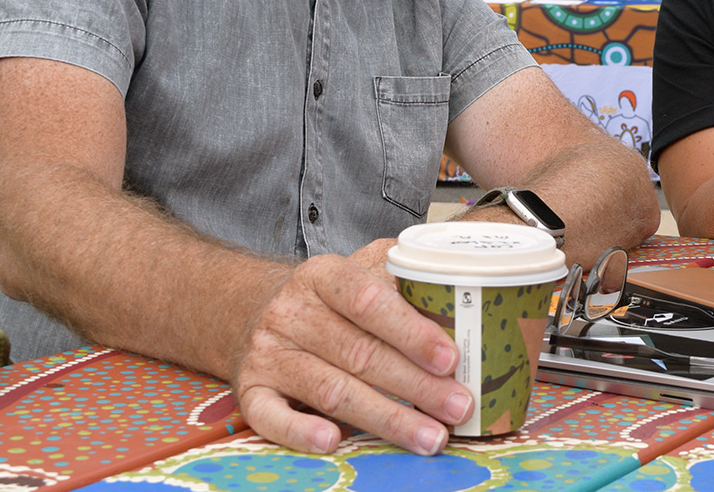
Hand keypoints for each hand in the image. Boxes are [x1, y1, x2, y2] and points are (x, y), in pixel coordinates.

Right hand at [232, 253, 472, 455]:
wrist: (255, 311)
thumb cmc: (330, 301)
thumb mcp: (360, 271)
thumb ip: (403, 280)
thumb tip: (462, 300)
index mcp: (322, 276)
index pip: (367, 299)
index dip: (410, 331)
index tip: (450, 358)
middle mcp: (290, 312)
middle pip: (359, 353)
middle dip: (416, 385)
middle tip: (457, 406)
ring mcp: (268, 353)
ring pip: (332, 391)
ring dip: (386, 418)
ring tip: (430, 437)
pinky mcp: (250, 392)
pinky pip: (272, 417)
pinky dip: (301, 433)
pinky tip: (335, 442)